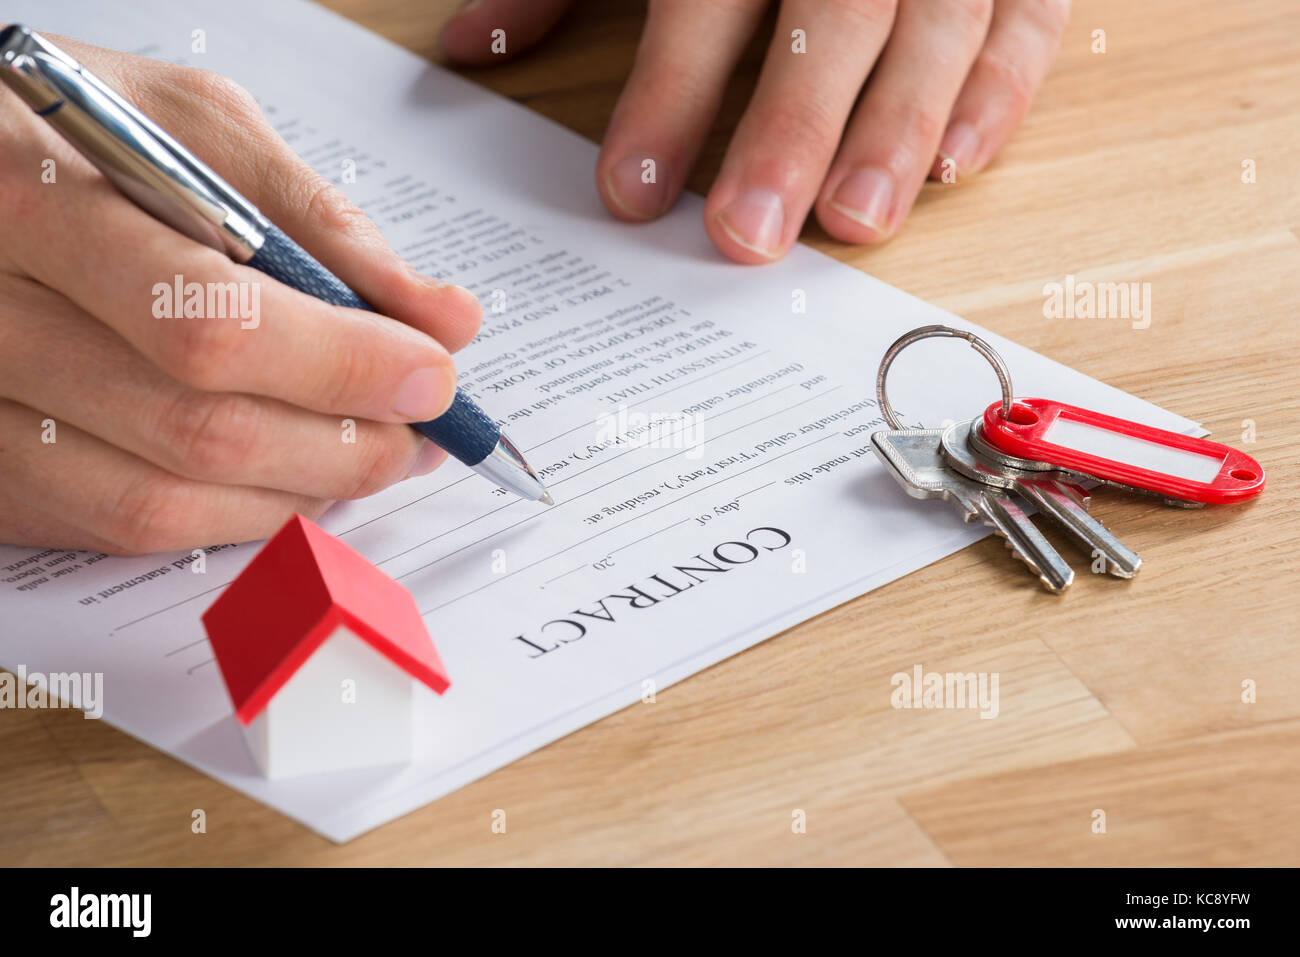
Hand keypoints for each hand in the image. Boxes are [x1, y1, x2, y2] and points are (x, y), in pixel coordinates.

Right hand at [0, 37, 480, 552]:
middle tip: (418, 428)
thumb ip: (318, 220)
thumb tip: (440, 316)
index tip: (432, 373)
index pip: (214, 322)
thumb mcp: (188, 126)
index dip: (344, 365)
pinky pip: (122, 526)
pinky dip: (231, 516)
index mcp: (33, 201)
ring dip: (299, 492)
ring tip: (368, 451)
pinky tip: (284, 475)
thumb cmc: (63, 131)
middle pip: (199, 430)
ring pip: (162, 501)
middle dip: (346, 443)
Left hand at [442, 0, 1069, 262]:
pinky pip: (1026, 20)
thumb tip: (470, 46)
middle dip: (789, 128)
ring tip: (854, 222)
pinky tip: (955, 164)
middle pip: (828, 15)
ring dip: (897, 127)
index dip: (670, 93)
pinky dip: (998, 89)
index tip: (631, 192)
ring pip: (934, 23)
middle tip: (748, 238)